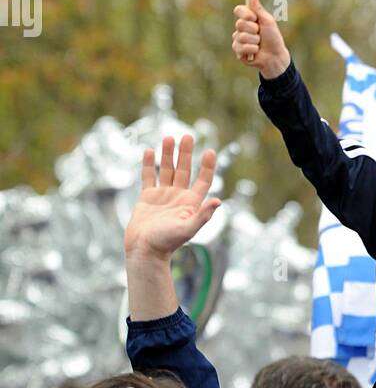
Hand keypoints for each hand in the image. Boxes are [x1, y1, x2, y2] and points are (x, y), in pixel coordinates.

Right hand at [124, 135, 221, 260]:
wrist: (144, 251)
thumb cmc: (166, 243)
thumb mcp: (188, 229)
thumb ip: (203, 216)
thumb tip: (218, 201)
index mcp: (190, 203)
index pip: (202, 180)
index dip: (207, 166)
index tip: (210, 150)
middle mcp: (178, 197)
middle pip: (184, 170)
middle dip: (186, 153)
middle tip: (188, 136)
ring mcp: (162, 196)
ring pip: (167, 170)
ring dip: (168, 154)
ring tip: (169, 137)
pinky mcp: (147, 198)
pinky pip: (149, 177)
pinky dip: (149, 164)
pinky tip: (150, 151)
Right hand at [232, 0, 290, 78]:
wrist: (275, 56)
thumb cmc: (273, 38)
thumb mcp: (268, 22)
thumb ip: (259, 10)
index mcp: (248, 19)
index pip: (238, 10)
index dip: (244, 13)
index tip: (253, 17)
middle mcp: (241, 28)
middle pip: (239, 23)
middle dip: (253, 29)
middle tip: (260, 33)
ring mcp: (238, 39)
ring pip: (241, 36)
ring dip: (255, 41)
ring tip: (260, 44)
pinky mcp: (238, 51)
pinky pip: (241, 47)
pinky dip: (252, 49)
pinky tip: (256, 51)